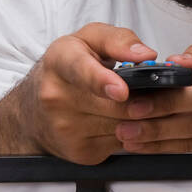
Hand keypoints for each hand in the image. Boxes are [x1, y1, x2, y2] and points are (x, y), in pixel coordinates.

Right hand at [20, 22, 160, 165]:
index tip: (121, 91)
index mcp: (60, 60)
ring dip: (142, 116)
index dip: (102, 81)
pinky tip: (126, 120)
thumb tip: (146, 54)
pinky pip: (123, 143)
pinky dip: (134, 133)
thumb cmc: (69, 68)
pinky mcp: (80, 151)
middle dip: (143, 99)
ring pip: (123, 125)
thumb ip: (119, 40)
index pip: (80, 70)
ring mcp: (65, 128)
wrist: (35, 109)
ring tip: (141, 102)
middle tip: (157, 90)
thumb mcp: (89, 40)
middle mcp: (56, 96)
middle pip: (114, 106)